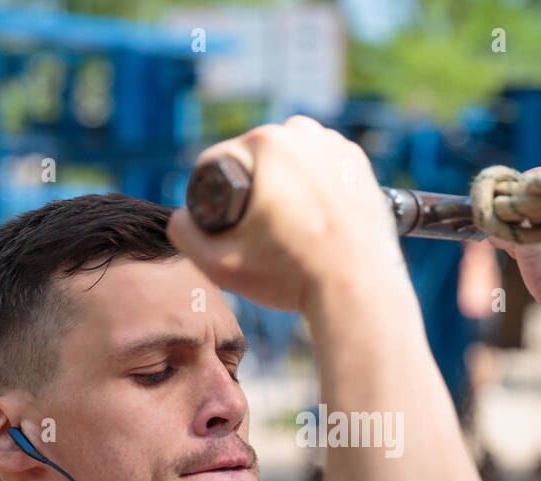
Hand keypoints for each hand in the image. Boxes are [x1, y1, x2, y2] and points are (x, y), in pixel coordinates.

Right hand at [168, 116, 403, 314]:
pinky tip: (313, 218)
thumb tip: (182, 216)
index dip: (212, 198)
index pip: (218, 163)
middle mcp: (301, 131)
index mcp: (266, 143)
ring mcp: (334, 145)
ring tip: (289, 228)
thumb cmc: (292, 275)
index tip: (227, 227)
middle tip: (262, 233)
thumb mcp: (221, 264)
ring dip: (281, 186)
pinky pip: (318, 168)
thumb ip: (185, 234)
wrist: (358, 288)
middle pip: (253, 160)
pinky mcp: (357, 161)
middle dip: (251, 191)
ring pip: (287, 162)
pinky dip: (313, 187)